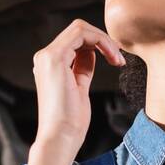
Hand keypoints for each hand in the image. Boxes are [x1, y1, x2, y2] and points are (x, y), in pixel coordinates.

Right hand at [32, 18, 125, 153]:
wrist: (61, 137)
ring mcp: (48, 56)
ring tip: (117, 60)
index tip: (116, 60)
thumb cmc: (71, 120)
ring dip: (105, 40)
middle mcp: (45, 56)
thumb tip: (92, 52)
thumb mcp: (80, 87)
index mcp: (49, 63)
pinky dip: (102, 42)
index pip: (76, 40)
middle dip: (103, 40)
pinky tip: (113, 58)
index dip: (98, 44)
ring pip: (80, 27)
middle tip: (119, 59)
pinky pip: (82, 34)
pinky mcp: (55, 58)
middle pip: (78, 29)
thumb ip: (82, 67)